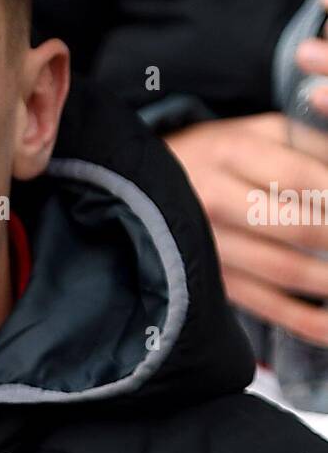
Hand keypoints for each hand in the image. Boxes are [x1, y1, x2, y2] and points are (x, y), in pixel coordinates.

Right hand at [166, 0, 327, 345]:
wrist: (142, 186)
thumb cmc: (221, 154)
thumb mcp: (260, 132)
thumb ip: (312, 148)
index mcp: (232, 152)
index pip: (301, 177)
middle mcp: (214, 200)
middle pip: (297, 227)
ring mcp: (209, 246)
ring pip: (283, 271)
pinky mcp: (211, 282)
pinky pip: (265, 306)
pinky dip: (305, 321)